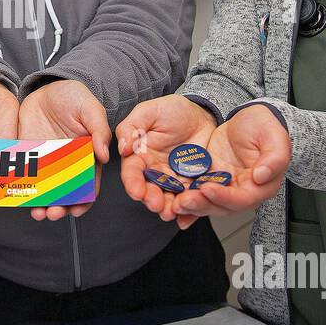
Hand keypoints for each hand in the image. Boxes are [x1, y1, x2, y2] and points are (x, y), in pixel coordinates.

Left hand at [17, 79, 109, 220]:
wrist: (44, 87)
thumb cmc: (72, 96)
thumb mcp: (89, 108)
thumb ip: (99, 129)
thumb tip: (104, 155)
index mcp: (86, 157)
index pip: (88, 184)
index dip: (84, 200)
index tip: (77, 210)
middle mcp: (66, 165)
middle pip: (65, 193)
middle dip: (60, 207)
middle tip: (53, 213)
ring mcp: (45, 163)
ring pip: (44, 191)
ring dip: (41, 204)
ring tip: (38, 212)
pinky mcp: (26, 157)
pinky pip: (24, 178)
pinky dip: (22, 190)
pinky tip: (18, 197)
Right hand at [115, 95, 215, 224]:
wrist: (203, 114)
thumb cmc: (174, 110)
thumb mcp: (149, 112)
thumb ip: (131, 128)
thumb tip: (122, 148)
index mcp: (140, 156)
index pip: (132, 172)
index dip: (133, 183)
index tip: (136, 192)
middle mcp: (154, 171)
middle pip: (149, 190)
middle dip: (151, 199)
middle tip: (156, 205)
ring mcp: (174, 179)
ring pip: (169, 198)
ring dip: (169, 207)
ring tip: (171, 212)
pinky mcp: (192, 183)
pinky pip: (190, 197)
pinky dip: (190, 208)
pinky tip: (189, 213)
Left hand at [167, 104, 289, 227]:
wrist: (249, 119)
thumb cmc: (265, 127)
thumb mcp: (274, 137)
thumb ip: (274, 158)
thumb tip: (262, 176)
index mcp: (261, 186)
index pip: (243, 198)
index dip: (225, 196)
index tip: (207, 188)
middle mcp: (243, 192)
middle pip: (222, 206)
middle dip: (202, 205)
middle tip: (184, 200)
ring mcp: (225, 187)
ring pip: (208, 203)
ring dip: (191, 206)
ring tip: (175, 203)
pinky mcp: (210, 180)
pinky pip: (198, 194)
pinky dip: (186, 201)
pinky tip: (172, 202)